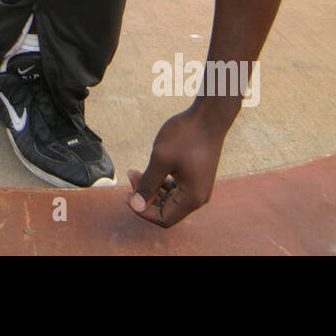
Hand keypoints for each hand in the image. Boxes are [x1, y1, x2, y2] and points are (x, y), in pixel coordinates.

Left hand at [127, 102, 231, 227]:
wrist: (208, 116)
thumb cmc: (185, 135)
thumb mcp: (160, 159)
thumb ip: (148, 185)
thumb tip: (136, 206)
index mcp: (192, 198)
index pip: (164, 219)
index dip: (142, 210)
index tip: (127, 193)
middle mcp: (199, 197)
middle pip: (167, 211)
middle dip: (145, 198)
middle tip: (131, 177)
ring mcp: (199, 187)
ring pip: (170, 199)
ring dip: (152, 189)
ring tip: (136, 172)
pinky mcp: (197, 177)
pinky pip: (177, 189)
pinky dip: (162, 182)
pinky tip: (152, 169)